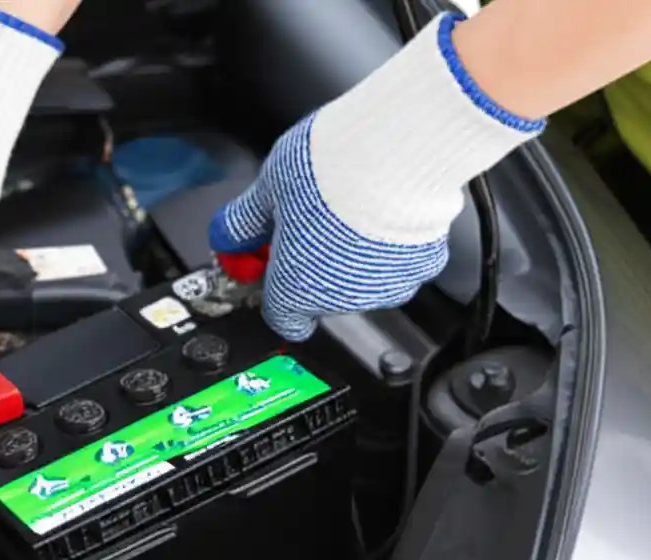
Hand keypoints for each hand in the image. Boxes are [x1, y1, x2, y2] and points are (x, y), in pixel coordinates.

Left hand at [209, 13, 542, 341]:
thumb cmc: (329, 171)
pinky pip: (400, 260)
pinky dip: (392, 243)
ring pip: (363, 279)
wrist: (397, 150)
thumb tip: (226, 238)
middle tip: (312, 216)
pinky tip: (385, 208)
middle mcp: (344, 299)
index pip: (283, 318)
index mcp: (297, 291)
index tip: (275, 259)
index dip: (277, 291)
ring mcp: (388, 285)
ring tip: (353, 205)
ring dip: (355, 254)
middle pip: (323, 294)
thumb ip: (245, 223)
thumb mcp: (267, 190)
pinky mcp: (424, 266)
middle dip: (316, 263)